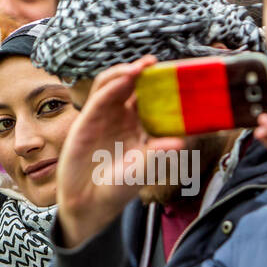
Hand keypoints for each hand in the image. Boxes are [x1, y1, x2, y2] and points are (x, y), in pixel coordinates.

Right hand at [56, 57, 184, 247]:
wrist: (89, 204)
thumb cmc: (118, 188)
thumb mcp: (143, 169)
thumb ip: (158, 153)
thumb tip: (180, 143)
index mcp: (138, 127)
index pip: (150, 100)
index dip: (160, 86)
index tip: (174, 76)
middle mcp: (121, 118)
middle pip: (132, 87)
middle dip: (144, 73)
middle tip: (156, 62)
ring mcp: (103, 118)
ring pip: (113, 86)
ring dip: (126, 73)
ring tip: (141, 66)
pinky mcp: (86, 121)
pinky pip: (99, 98)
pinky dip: (112, 86)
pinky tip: (123, 79)